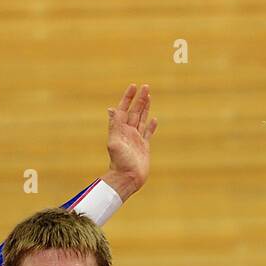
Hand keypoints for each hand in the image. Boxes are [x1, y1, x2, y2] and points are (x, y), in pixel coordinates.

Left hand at [103, 83, 156, 200]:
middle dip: (139, 99)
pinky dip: (151, 126)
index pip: (123, 109)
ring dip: (145, 108)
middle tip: (145, 86)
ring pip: (142, 119)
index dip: (128, 98)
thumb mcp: (115, 143)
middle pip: (135, 111)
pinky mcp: (144, 147)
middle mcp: (128, 133)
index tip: (133, 86)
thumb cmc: (120, 162)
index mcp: (120, 130)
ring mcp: (136, 139)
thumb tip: (111, 109)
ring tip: (148, 96)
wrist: (127, 179)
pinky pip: (148, 133)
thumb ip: (114, 126)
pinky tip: (154, 119)